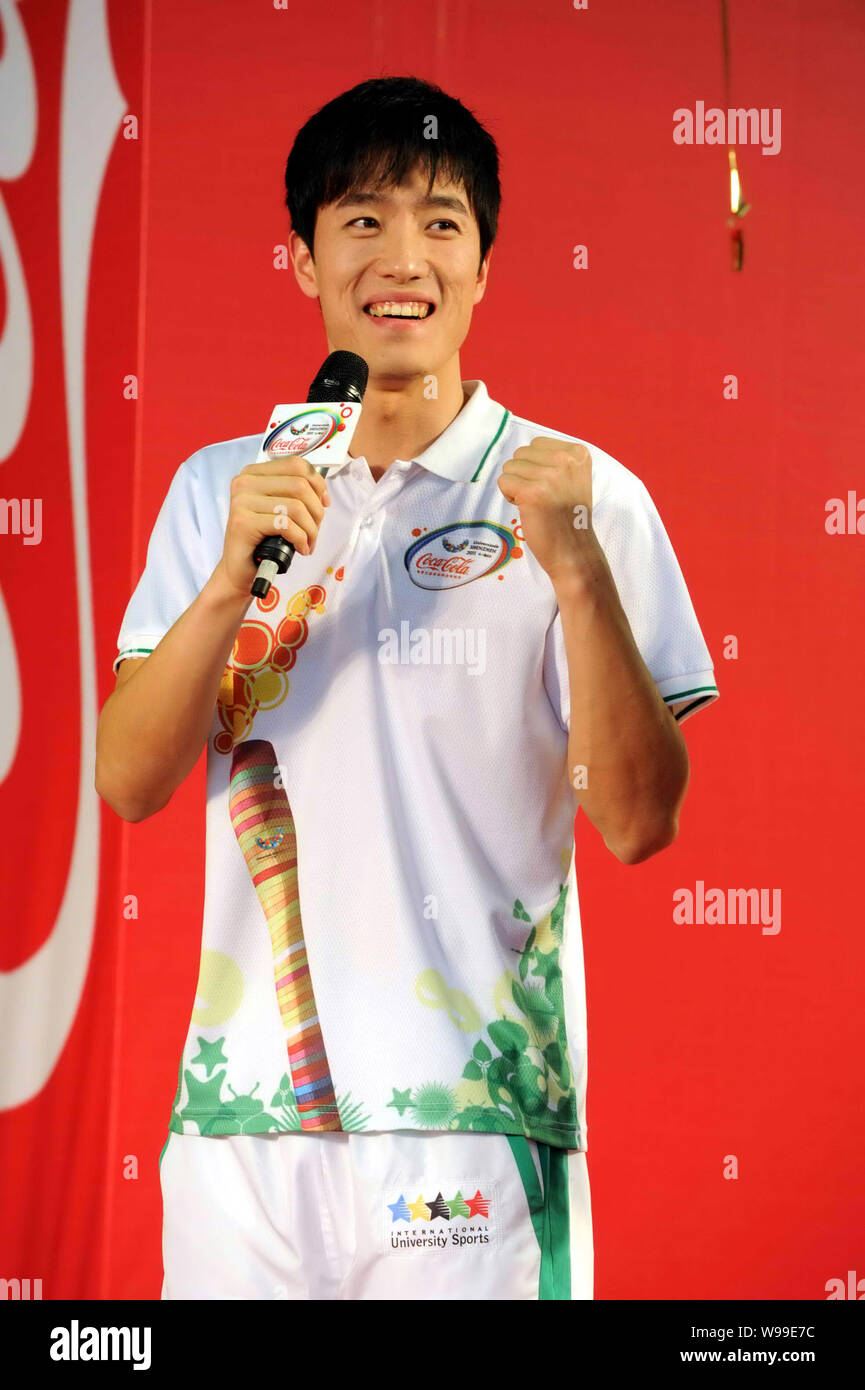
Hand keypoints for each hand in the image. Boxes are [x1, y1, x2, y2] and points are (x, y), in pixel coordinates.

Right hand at [219, 456, 330, 595]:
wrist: (240, 569)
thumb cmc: (263, 540)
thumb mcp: (279, 509)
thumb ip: (295, 494)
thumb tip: (323, 493)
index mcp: (253, 474)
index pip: (295, 464)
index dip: (317, 483)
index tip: (324, 503)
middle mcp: (244, 483)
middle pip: (299, 485)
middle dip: (316, 511)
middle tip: (315, 530)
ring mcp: (242, 502)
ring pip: (295, 507)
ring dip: (310, 529)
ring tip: (308, 542)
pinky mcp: (243, 523)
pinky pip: (286, 525)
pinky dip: (300, 539)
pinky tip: (300, 548)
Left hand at [497, 436, 600, 584]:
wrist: (574, 550)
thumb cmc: (568, 516)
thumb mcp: (572, 478)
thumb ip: (554, 460)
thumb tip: (522, 453)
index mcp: (578, 453)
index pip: (537, 444)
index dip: (536, 466)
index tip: (550, 487)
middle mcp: (566, 460)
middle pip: (521, 453)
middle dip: (524, 475)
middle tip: (542, 497)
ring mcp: (550, 476)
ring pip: (510, 467)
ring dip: (516, 486)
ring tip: (535, 503)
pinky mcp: (532, 492)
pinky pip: (503, 481)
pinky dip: (509, 496)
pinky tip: (526, 508)